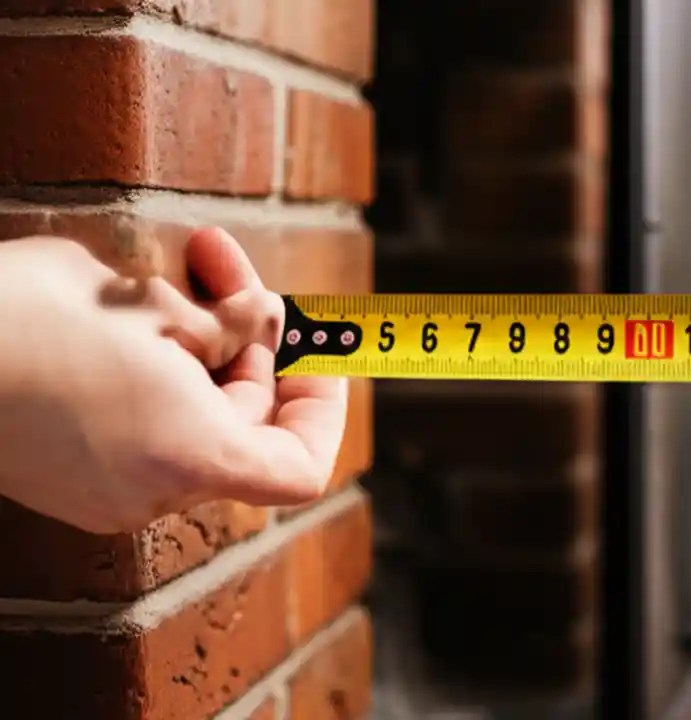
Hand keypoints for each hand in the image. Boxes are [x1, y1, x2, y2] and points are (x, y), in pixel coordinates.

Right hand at [0, 228, 346, 533]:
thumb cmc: (27, 321)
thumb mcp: (149, 305)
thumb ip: (228, 322)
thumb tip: (265, 322)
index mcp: (188, 457)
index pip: (300, 468)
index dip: (320, 408)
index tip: (312, 350)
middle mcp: (151, 493)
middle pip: (245, 426)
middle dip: (247, 341)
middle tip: (224, 266)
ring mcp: (104, 492)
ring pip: (192, 419)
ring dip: (196, 345)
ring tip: (160, 281)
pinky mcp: (68, 477)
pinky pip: (144, 429)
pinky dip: (155, 375)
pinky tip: (124, 314)